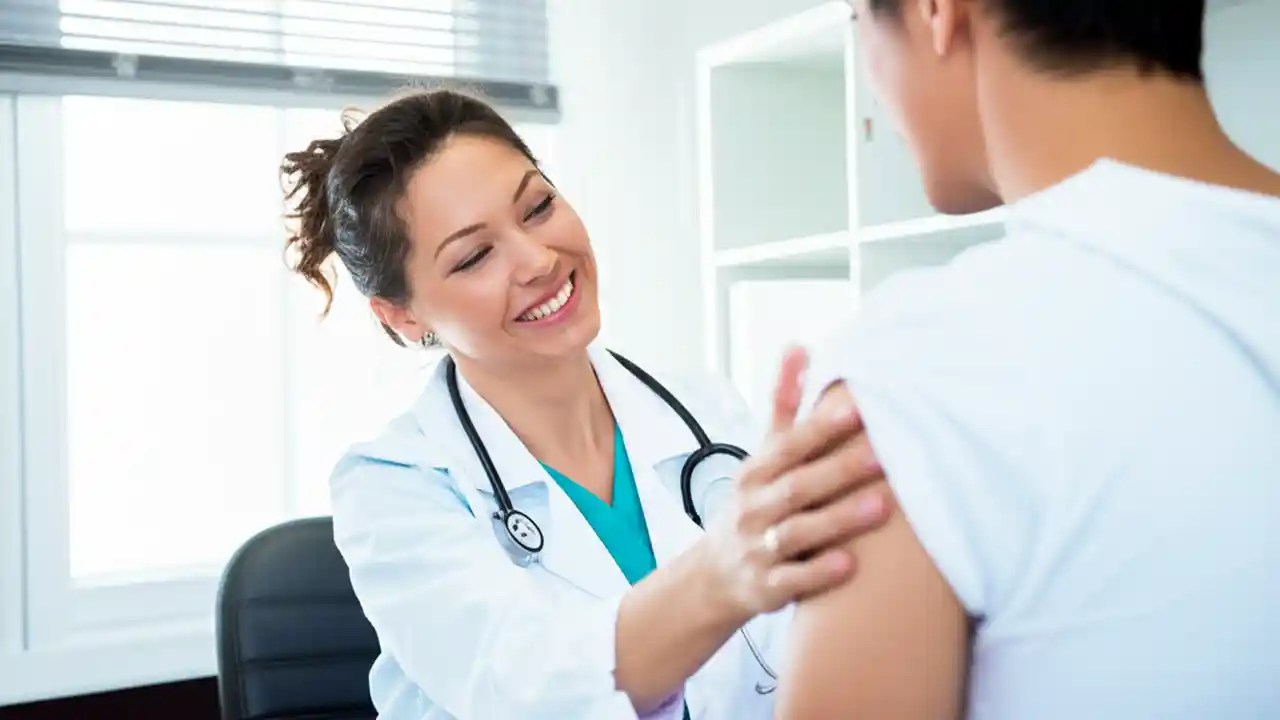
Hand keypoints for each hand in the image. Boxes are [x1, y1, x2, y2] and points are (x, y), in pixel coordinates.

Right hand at [704, 348, 890, 617]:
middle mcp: (755, 507)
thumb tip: (799, 345)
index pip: (790, 445)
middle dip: (840, 470)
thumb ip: (784, 403)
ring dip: (838, 519)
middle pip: (798, 486)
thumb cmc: (756, 503)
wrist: (715, 574)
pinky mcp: (767, 587)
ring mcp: (759, 548)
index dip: (821, 427)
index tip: (857, 407)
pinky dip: (818, 573)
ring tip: (881, 507)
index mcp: (757, 471)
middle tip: (883, 454)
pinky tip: (850, 565)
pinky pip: (793, 580)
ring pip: (798, 532)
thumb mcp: (764, 454)